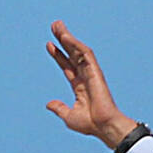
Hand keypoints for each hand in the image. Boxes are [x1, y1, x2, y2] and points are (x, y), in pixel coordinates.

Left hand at [45, 20, 136, 148]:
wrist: (103, 126)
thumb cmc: (91, 124)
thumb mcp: (69, 116)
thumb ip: (59, 108)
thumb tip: (49, 104)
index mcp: (79, 86)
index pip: (67, 66)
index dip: (58, 55)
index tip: (49, 45)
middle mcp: (85, 77)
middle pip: (72, 54)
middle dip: (63, 40)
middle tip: (54, 26)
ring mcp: (90, 73)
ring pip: (78, 50)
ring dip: (68, 37)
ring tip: (57, 25)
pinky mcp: (95, 71)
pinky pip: (85, 54)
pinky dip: (75, 44)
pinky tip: (65, 37)